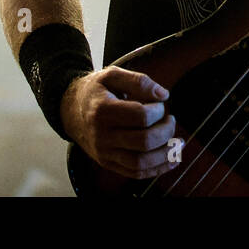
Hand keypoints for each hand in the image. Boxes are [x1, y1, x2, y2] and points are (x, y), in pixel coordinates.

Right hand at [60, 66, 179, 179]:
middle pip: (144, 141)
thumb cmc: (96, 91)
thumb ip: (139, 81)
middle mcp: (102, 135)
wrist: (70, 110)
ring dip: (166, 154)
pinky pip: (135, 173)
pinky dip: (157, 169)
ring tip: (178, 142)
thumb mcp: (113, 75)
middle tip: (170, 120)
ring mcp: (104, 153)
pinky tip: (172, 160)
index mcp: (103, 111)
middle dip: (166, 131)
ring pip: (141, 163)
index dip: (158, 110)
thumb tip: (163, 94)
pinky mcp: (108, 163)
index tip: (160, 103)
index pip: (141, 116)